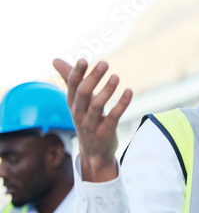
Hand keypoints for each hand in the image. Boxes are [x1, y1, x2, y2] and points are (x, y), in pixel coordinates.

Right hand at [52, 58, 132, 182]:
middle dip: (93, 78)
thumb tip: (55, 60)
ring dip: (107, 90)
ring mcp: (91, 124)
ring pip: (97, 105)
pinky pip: (113, 117)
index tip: (83, 59)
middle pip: (83, 93)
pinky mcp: (105, 132)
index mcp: (72, 103)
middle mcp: (79, 113)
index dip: (77, 73)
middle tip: (104, 63)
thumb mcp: (77, 102)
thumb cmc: (86, 120)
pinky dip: (121, 104)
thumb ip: (69, 80)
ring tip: (116, 76)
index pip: (71, 85)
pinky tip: (129, 92)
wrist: (94, 152)